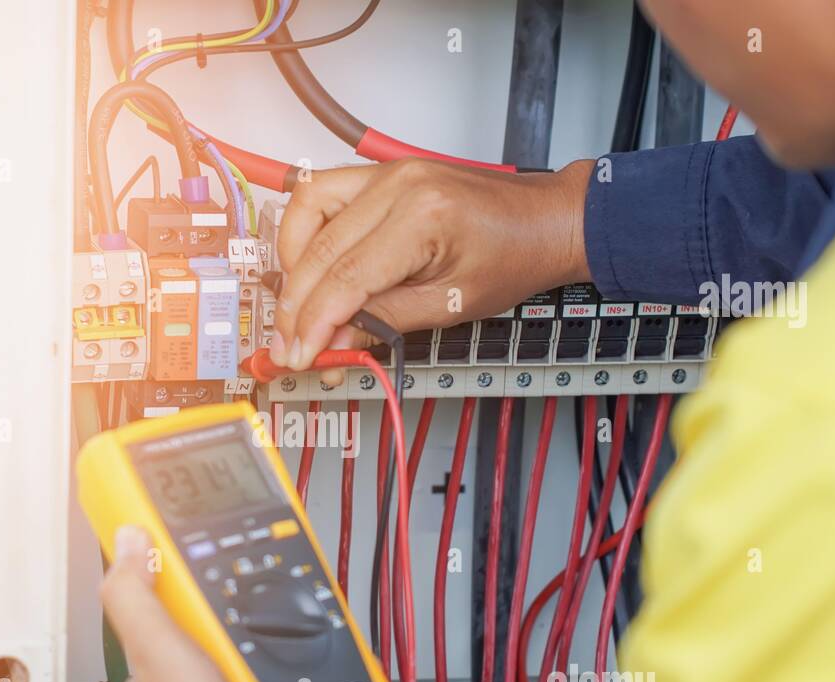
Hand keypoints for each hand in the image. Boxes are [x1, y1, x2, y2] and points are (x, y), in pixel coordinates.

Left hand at [101, 526, 262, 681]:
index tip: (209, 573)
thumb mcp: (159, 652)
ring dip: (261, 665)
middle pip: (210, 637)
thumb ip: (137, 597)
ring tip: (271, 670)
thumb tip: (125, 539)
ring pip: (242, 669)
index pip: (165, 607)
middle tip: (251, 637)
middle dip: (234, 630)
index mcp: (149, 670)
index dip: (188, 587)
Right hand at [269, 157, 594, 372]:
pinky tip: (307, 266)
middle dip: (296, 306)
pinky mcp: (381, 174)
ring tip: (297, 308)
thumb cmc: (513, 257)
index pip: (346, 276)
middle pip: (319, 249)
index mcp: (422, 216)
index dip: (315, 323)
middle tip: (290, 346)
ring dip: (292, 264)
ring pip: (306, 213)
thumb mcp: (451, 306)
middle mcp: (398, 184)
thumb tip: (333, 342)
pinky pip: (321, 195)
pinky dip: (304, 232)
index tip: (300, 355)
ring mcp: (386, 173)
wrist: (545, 220)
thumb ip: (384, 322)